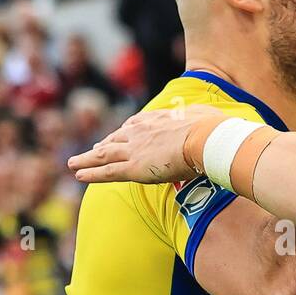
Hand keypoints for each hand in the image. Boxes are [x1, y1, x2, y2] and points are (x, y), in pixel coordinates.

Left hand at [69, 105, 225, 184]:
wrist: (208, 139)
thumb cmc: (216, 131)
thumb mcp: (211, 120)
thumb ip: (208, 122)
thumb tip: (223, 126)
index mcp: (160, 119)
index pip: (136, 125)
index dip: (126, 133)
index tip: (120, 136)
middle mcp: (143, 131)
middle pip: (117, 139)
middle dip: (103, 145)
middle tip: (93, 150)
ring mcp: (136, 149)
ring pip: (104, 155)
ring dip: (87, 159)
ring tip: (72, 163)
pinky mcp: (134, 168)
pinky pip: (106, 172)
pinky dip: (91, 173)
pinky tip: (78, 175)